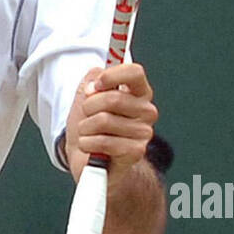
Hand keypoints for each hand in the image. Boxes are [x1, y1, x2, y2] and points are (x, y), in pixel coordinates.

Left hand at [64, 63, 156, 178]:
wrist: (90, 161)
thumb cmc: (91, 126)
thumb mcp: (86, 97)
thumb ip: (92, 80)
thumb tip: (97, 80)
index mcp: (139, 92)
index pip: (134, 72)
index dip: (111, 76)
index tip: (94, 86)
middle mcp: (147, 110)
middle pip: (112, 98)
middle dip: (88, 107)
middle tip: (86, 116)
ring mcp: (144, 132)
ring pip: (104, 120)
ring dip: (86, 128)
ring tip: (88, 133)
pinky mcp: (136, 152)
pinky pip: (103, 142)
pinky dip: (88, 144)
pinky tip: (90, 147)